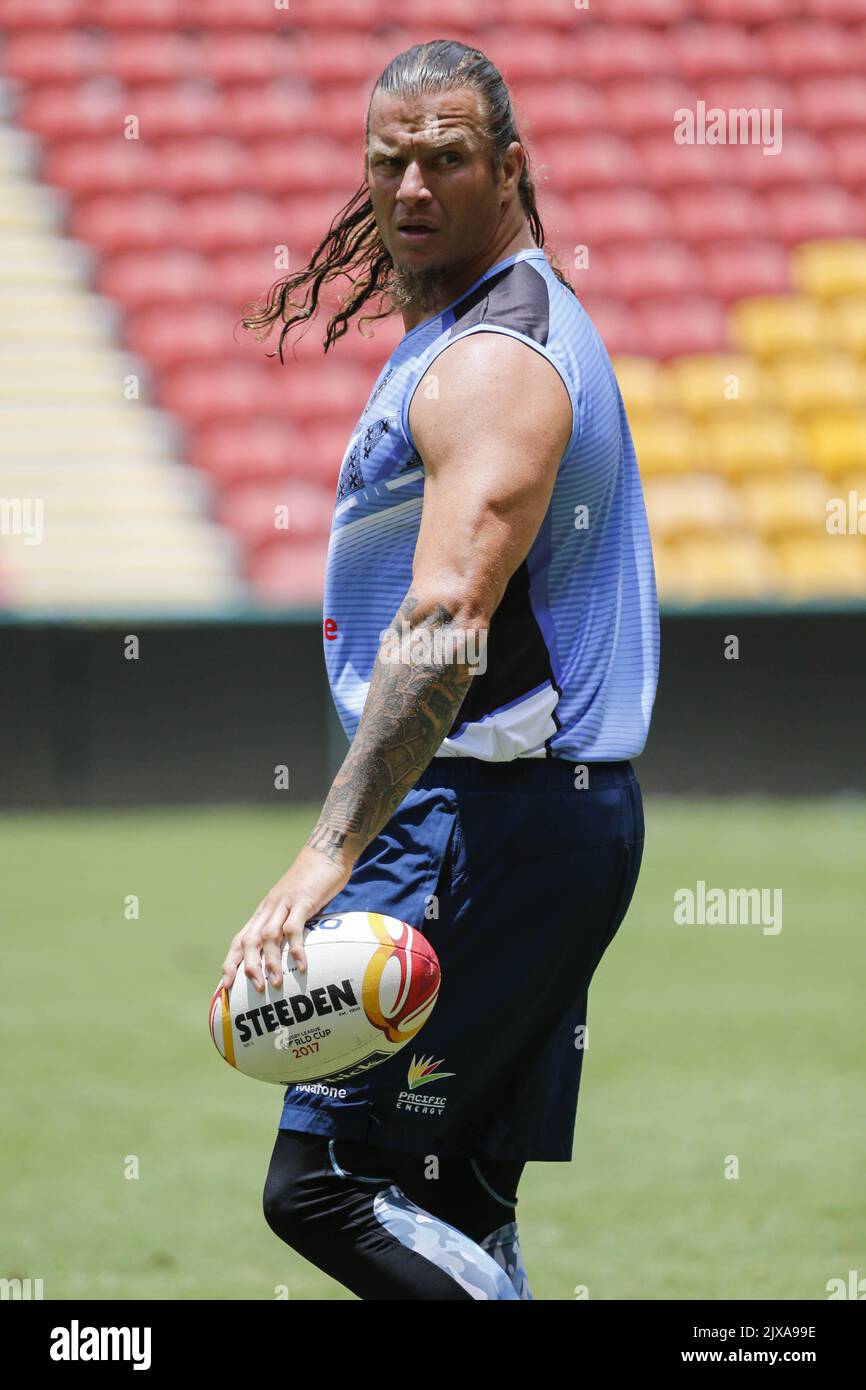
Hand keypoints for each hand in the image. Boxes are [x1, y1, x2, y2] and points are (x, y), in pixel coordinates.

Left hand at [220, 844, 353, 992]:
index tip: (226, 987)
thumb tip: (290, 955)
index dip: (231, 963)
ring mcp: (284, 904)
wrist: (325, 851)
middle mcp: (269, 909)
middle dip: (247, 967)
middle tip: (252, 991)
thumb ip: (290, 926)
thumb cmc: (312, 883)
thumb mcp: (295, 905)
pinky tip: (301, 964)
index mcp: (264, 912)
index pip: (240, 940)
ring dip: (270, 961)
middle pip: (250, 941)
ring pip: (268, 936)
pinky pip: (295, 926)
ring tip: (275, 983)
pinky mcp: (303, 901)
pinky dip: (295, 947)